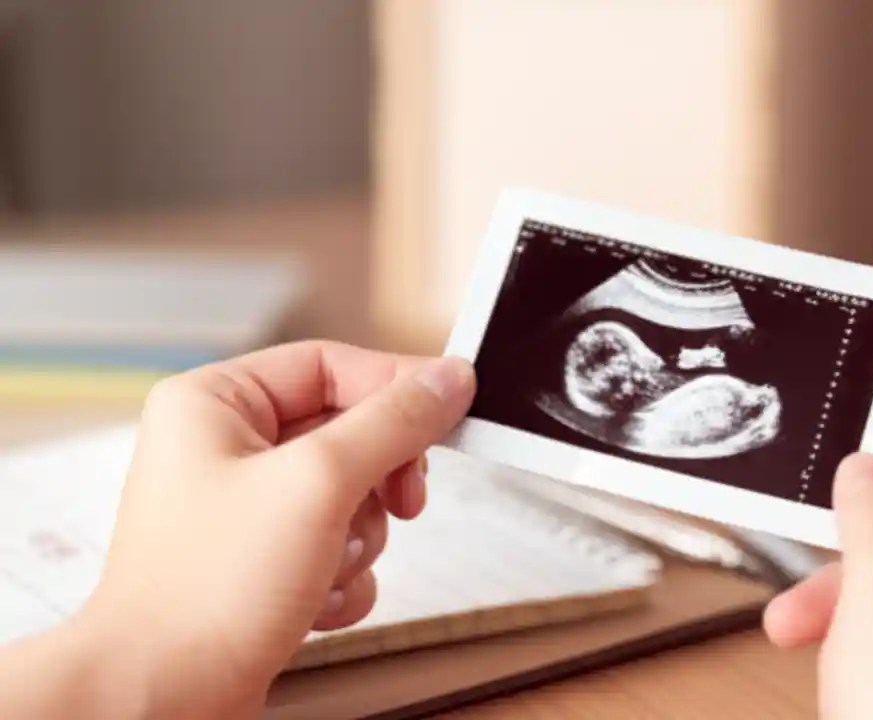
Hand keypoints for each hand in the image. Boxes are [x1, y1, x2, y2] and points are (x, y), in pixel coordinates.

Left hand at [55, 341, 471, 717]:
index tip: (453, 408)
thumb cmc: (207, 591)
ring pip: (353, 495)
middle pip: (351, 431)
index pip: (332, 365)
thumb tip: (449, 379)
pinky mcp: (264, 563)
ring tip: (324, 569)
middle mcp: (226, 449)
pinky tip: (314, 604)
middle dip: (377, 482)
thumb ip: (394, 423)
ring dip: (359, 539)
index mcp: (214, 403)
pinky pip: (338, 547)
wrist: (163, 699)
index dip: (396, 386)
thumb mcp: (319, 484)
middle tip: (402, 502)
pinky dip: (343, 579)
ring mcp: (246, 509)